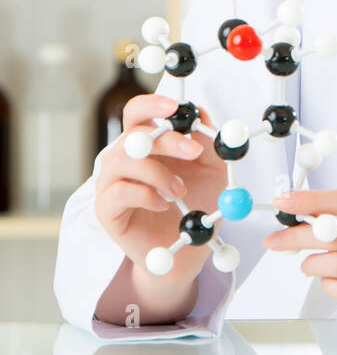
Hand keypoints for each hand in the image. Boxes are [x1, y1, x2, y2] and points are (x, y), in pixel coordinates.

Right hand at [94, 94, 227, 284]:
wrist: (186, 250)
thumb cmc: (196, 205)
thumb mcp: (213, 170)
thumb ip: (206, 142)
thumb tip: (200, 111)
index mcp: (146, 142)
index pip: (138, 112)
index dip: (152, 104)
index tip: (176, 106)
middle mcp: (124, 157)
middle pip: (134, 134)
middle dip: (166, 139)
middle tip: (193, 151)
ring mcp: (111, 182)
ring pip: (122, 160)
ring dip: (157, 172)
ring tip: (179, 191)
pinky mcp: (106, 209)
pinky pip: (117, 192)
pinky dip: (144, 195)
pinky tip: (162, 204)